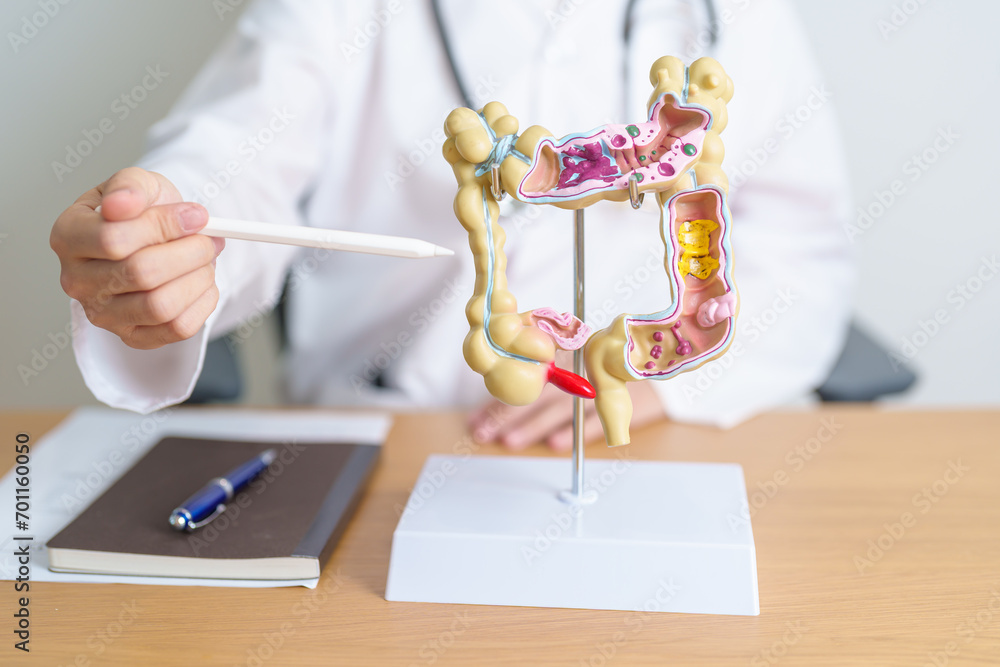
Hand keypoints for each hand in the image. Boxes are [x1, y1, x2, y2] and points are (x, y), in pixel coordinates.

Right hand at [50, 167, 223, 349]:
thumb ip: (130, 186)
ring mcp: (103, 314)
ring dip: (198, 278)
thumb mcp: (137, 183)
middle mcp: (77, 280)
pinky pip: (178, 328)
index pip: (114, 239)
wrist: (153, 238)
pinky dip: (203, 302)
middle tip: (210, 239)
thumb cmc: (142, 210)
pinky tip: (203, 282)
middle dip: (190, 253)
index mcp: (69, 236)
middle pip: (142, 273)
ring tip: (206, 260)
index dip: (165, 226)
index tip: (196, 216)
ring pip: (161, 306)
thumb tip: (121, 204)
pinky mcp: (133, 336)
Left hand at [467, 370, 666, 450]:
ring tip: (511, 441)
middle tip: (484, 433)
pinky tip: (554, 443)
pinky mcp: (621, 407)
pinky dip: (573, 432)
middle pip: (537, 399)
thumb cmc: (611, 360)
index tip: (478, 417)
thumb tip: (510, 387)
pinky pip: (593, 421)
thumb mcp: (579, 357)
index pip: (526, 384)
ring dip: (533, 427)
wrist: (655, 360)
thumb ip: (550, 369)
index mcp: (566, 361)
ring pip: (558, 412)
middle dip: (507, 418)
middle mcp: (578, 376)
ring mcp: (600, 392)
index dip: (501, 401)